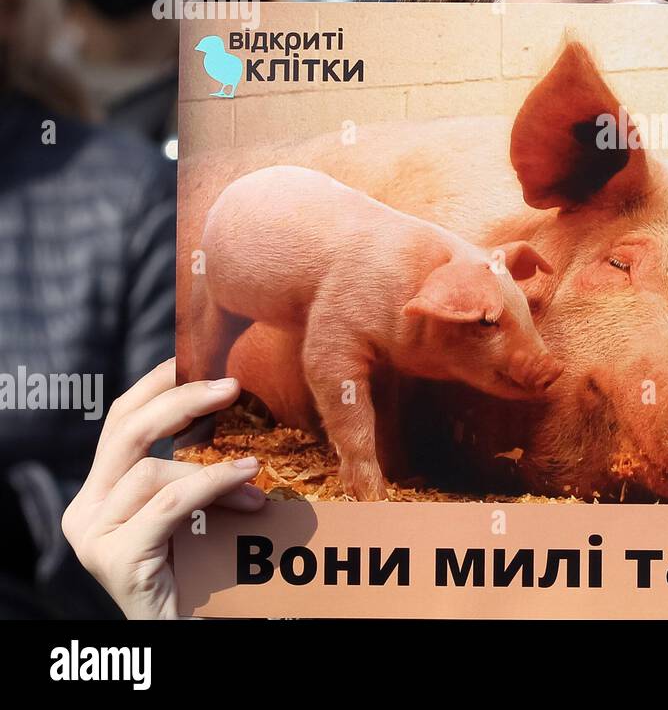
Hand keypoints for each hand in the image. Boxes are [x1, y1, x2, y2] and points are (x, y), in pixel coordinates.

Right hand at [61, 358, 265, 618]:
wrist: (192, 634)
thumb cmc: (204, 572)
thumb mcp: (201, 507)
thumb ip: (202, 466)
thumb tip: (239, 404)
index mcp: (101, 492)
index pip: (121, 420)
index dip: (156, 383)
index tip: (195, 356)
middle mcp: (86, 510)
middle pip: (127, 431)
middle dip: (181, 399)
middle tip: (233, 385)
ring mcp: (94, 537)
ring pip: (153, 471)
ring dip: (215, 467)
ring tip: (258, 473)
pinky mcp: (116, 560)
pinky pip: (170, 504)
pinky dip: (213, 484)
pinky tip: (248, 480)